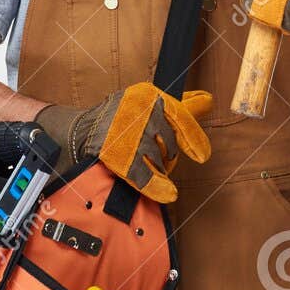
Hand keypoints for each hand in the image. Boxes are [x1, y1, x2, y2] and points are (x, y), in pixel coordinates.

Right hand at [34, 83, 211, 203]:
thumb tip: (207, 101)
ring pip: (158, 161)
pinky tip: (168, 193)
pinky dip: (158, 187)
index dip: (194, 139)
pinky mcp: (117, 155)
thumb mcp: (148, 103)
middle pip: (170, 144)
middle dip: (168, 156)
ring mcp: (128, 134)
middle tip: (161, 159)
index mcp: (148, 96)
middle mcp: (139, 112)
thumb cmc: (123, 118)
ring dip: (158, 168)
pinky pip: (145, 177)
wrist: (81, 130)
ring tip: (146, 163)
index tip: (202, 156)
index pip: (182, 118)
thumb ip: (180, 106)